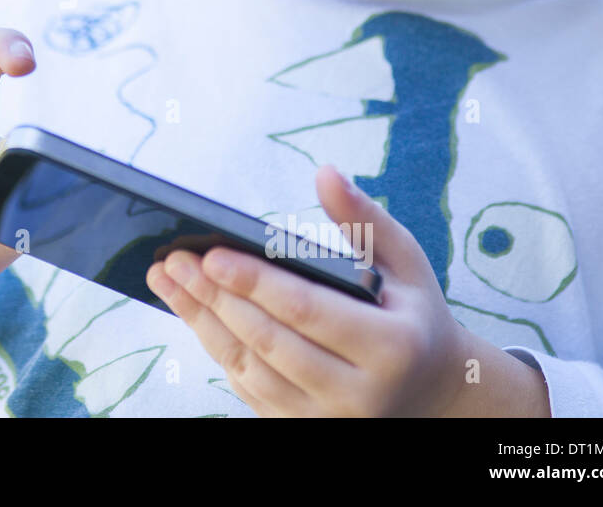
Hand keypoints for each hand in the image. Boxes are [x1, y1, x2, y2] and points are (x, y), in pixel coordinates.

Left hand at [145, 165, 550, 415]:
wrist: (433, 394)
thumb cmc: (413, 315)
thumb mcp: (403, 262)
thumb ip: (363, 218)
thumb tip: (325, 173)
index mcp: (392, 347)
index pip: (307, 310)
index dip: (254, 282)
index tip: (210, 254)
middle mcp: (360, 394)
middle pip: (268, 342)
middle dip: (214, 298)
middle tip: (175, 260)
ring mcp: (329, 420)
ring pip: (250, 370)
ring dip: (203, 322)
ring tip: (170, 280)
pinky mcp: (304, 430)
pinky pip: (249, 390)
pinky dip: (217, 349)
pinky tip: (193, 312)